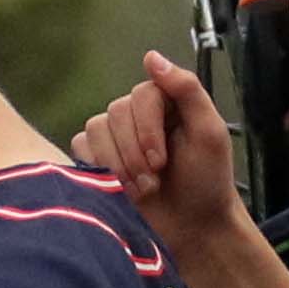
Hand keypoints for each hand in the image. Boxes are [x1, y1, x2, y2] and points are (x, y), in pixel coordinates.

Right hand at [77, 53, 244, 254]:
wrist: (192, 230)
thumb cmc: (207, 182)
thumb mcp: (208, 132)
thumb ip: (186, 89)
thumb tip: (151, 57)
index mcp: (166, 102)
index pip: (141, 95)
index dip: (147, 129)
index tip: (162, 162)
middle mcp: (138, 115)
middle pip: (116, 112)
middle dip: (134, 152)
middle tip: (153, 181)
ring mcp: (115, 138)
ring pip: (96, 130)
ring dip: (118, 165)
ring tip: (141, 190)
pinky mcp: (97, 161)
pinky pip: (80, 148)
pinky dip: (97, 169)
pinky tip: (116, 188)